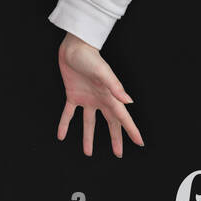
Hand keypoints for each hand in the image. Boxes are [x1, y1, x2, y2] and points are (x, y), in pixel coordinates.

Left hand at [56, 33, 142, 156]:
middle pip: (110, 124)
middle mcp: (100, 100)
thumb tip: (128, 102)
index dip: (131, 131)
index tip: (140, 143)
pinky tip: (61, 135)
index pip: (123, 118)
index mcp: (110, 97)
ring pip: (89, 123)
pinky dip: (64, 124)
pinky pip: (68, 113)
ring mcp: (87, 99)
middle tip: (118, 154)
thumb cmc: (90, 57)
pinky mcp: (72, 95)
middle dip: (115, 139)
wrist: (74, 46)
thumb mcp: (103, 72)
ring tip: (88, 152)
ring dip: (88, 138)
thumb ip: (115, 87)